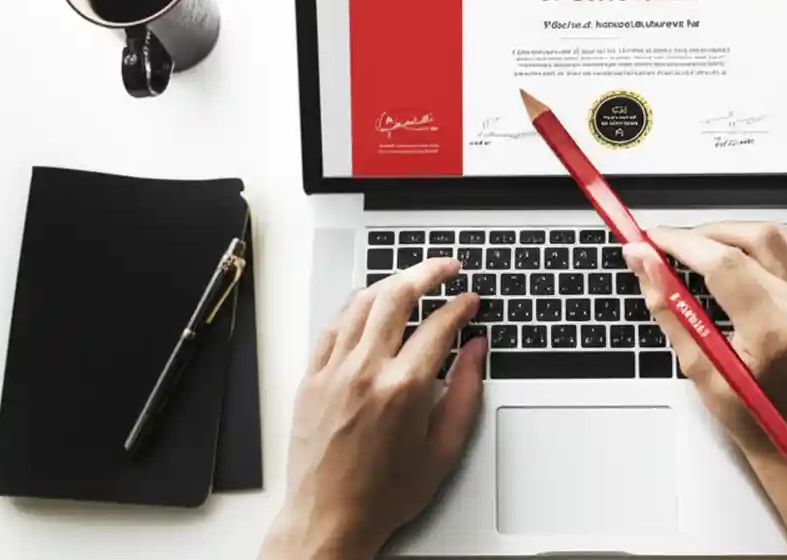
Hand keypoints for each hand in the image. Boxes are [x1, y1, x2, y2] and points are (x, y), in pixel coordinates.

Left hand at [260, 258, 485, 559]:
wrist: (329, 518)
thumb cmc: (384, 493)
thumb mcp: (443, 448)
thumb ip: (465, 392)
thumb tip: (476, 350)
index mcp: (402, 389)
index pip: (438, 325)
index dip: (460, 306)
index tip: (470, 301)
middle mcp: (365, 372)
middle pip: (397, 296)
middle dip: (428, 272)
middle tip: (446, 268)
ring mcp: (332, 372)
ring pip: (362, 303)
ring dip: (391, 283)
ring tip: (412, 279)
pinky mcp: (310, 378)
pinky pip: (332, 327)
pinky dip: (355, 309)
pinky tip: (369, 307)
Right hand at [624, 223, 786, 558]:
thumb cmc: (755, 419)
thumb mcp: (700, 372)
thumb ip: (670, 311)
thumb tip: (643, 264)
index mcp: (772, 331)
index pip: (724, 264)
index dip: (681, 243)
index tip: (649, 240)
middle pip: (749, 240)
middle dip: (700, 234)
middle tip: (666, 246)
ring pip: (773, 235)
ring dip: (730, 231)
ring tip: (696, 246)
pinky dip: (759, 240)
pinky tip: (734, 251)